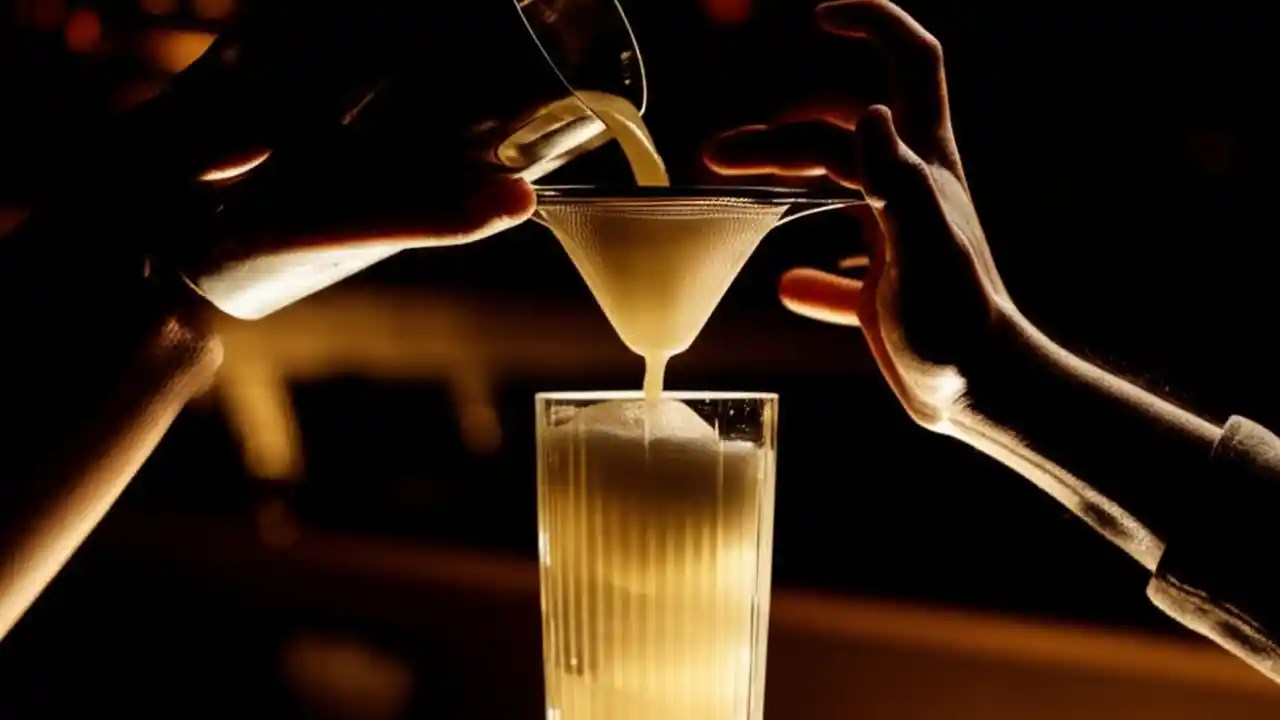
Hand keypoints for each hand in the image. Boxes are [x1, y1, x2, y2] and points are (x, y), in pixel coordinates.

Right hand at [704, 0, 1011, 428]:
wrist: (981, 393)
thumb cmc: (956, 324)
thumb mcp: (923, 246)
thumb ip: (897, 180)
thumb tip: (869, 116)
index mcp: (923, 166)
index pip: (908, 65)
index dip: (873, 24)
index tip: (821, 16)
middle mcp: (911, 191)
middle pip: (843, 130)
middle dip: (781, 130)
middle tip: (718, 154)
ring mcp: (898, 239)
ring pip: (834, 187)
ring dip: (780, 180)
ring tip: (726, 188)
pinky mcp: (887, 290)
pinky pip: (841, 273)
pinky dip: (811, 274)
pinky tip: (787, 286)